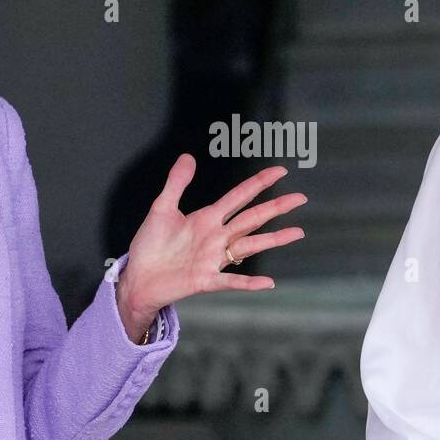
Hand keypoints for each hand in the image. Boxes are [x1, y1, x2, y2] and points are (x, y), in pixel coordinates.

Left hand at [113, 154, 306, 342]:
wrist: (138, 277)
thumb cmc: (150, 245)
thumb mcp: (161, 208)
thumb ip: (176, 183)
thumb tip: (188, 156)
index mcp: (207, 218)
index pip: (240, 196)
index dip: (259, 183)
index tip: (280, 171)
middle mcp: (216, 237)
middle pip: (252, 218)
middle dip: (276, 207)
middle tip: (300, 197)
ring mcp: (213, 259)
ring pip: (250, 245)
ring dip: (274, 239)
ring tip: (298, 232)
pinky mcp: (205, 280)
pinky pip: (231, 281)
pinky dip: (249, 282)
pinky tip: (268, 282)